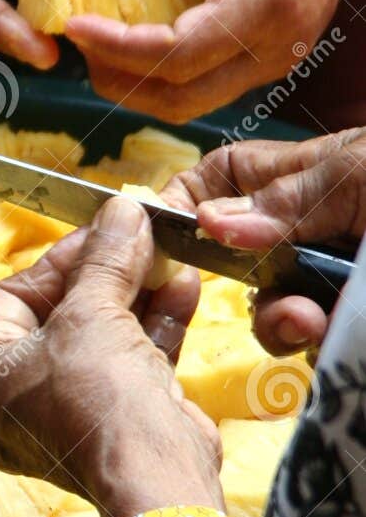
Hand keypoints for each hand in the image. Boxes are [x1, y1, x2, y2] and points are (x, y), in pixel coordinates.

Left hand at [0, 197, 222, 516]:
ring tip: (168, 254)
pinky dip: (155, 325)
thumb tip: (122, 210)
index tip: (97, 233)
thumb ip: (105, 259)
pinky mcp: (117, 423)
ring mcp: (69, 415)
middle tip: (135, 237)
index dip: (54, 262)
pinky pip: (130, 364)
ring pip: (100, 339)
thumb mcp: (92, 313)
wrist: (154, 477)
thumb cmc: (96, 399)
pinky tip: (184, 286)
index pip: (7, 299)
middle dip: (103, 274)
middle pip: (59, 317)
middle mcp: (19, 400)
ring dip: (136, 293)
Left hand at [50, 0, 365, 122]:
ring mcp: (275, 60)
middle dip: (118, 77)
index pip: (176, 54)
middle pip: (179, 97)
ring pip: (190, 101)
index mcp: (265, 1)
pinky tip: (133, 38)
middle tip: (77, 38)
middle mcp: (275, 46)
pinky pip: (206, 83)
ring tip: (98, 40)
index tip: (72, 24)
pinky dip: (162, 72)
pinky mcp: (268, 59)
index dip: (116, 47)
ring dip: (136, 81)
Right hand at [163, 131, 365, 352]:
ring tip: (311, 321)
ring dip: (278, 321)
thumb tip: (207, 220)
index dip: (189, 198)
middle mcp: (308, 231)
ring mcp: (325, 278)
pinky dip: (312, 344)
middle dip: (239, 280)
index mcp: (306, 177)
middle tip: (252, 282)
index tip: (169, 233)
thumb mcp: (355, 173)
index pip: (223, 178)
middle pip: (236, 258)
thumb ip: (285, 197)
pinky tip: (329, 331)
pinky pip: (306, 343)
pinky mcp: (344, 320)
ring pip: (269, 309)